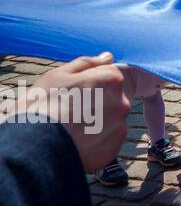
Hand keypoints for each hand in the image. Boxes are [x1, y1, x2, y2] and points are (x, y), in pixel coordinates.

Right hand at [10, 54, 131, 172]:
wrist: (32, 146)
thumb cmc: (42, 105)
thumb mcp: (58, 75)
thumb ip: (87, 63)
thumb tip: (108, 57)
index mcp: (112, 80)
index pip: (109, 76)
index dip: (90, 84)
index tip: (73, 93)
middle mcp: (122, 102)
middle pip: (112, 99)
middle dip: (95, 103)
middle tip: (70, 112)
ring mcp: (119, 127)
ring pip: (110, 121)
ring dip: (96, 123)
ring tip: (70, 129)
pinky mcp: (113, 148)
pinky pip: (106, 141)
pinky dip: (94, 142)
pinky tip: (75, 143)